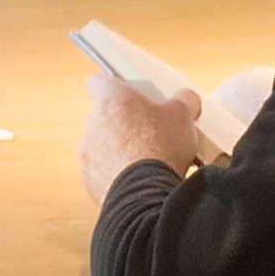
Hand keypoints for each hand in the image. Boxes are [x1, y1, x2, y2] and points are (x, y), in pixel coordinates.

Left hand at [77, 67, 209, 194]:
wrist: (147, 194)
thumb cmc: (162, 149)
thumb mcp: (183, 115)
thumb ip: (183, 100)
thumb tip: (187, 100)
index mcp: (111, 99)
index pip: (99, 81)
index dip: (115, 85)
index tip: (130, 93)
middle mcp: (93, 123)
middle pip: (105, 116)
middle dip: (126, 123)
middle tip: (152, 131)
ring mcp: (88, 153)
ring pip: (102, 145)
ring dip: (121, 150)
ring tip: (149, 160)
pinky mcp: (90, 179)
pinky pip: (102, 171)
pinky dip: (117, 173)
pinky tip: (140, 178)